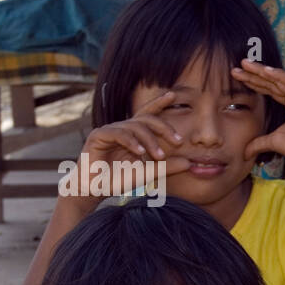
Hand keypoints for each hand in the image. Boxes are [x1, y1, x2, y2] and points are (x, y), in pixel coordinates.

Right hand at [71, 90, 189, 198]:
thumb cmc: (119, 179)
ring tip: (159, 156)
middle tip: (178, 141)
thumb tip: (189, 163)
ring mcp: (110, 131)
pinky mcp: (98, 136)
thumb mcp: (147, 173)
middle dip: (164, 128)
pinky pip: (118, 133)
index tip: (174, 95)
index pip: (148, 114)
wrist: (95, 189)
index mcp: (134, 133)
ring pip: (134, 127)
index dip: (159, 103)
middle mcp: (123, 128)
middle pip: (146, 119)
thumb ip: (166, 167)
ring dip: (150, 141)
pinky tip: (140, 152)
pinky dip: (131, 142)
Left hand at [232, 60, 284, 170]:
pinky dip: (278, 75)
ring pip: (280, 79)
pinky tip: (265, 70)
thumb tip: (244, 153)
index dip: (254, 82)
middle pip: (273, 82)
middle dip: (255, 74)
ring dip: (262, 71)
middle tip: (238, 66)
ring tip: (245, 64)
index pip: (271, 89)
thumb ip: (258, 144)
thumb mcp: (272, 142)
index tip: (238, 76)